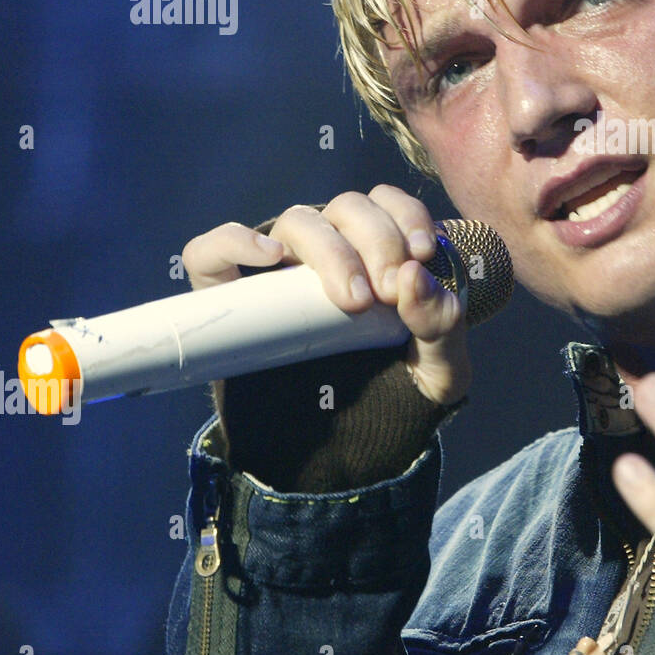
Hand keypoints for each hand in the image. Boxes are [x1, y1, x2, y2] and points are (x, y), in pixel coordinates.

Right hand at [181, 185, 469, 406]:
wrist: (348, 451)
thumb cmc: (398, 396)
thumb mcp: (440, 371)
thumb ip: (442, 324)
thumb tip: (414, 275)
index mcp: (379, 250)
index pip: (389, 203)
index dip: (406, 216)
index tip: (423, 253)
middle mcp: (330, 248)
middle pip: (348, 208)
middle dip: (377, 241)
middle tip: (387, 293)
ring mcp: (279, 271)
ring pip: (297, 222)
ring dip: (330, 248)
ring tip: (354, 298)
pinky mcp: (230, 298)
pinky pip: (213, 251)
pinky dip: (235, 241)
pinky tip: (271, 257)